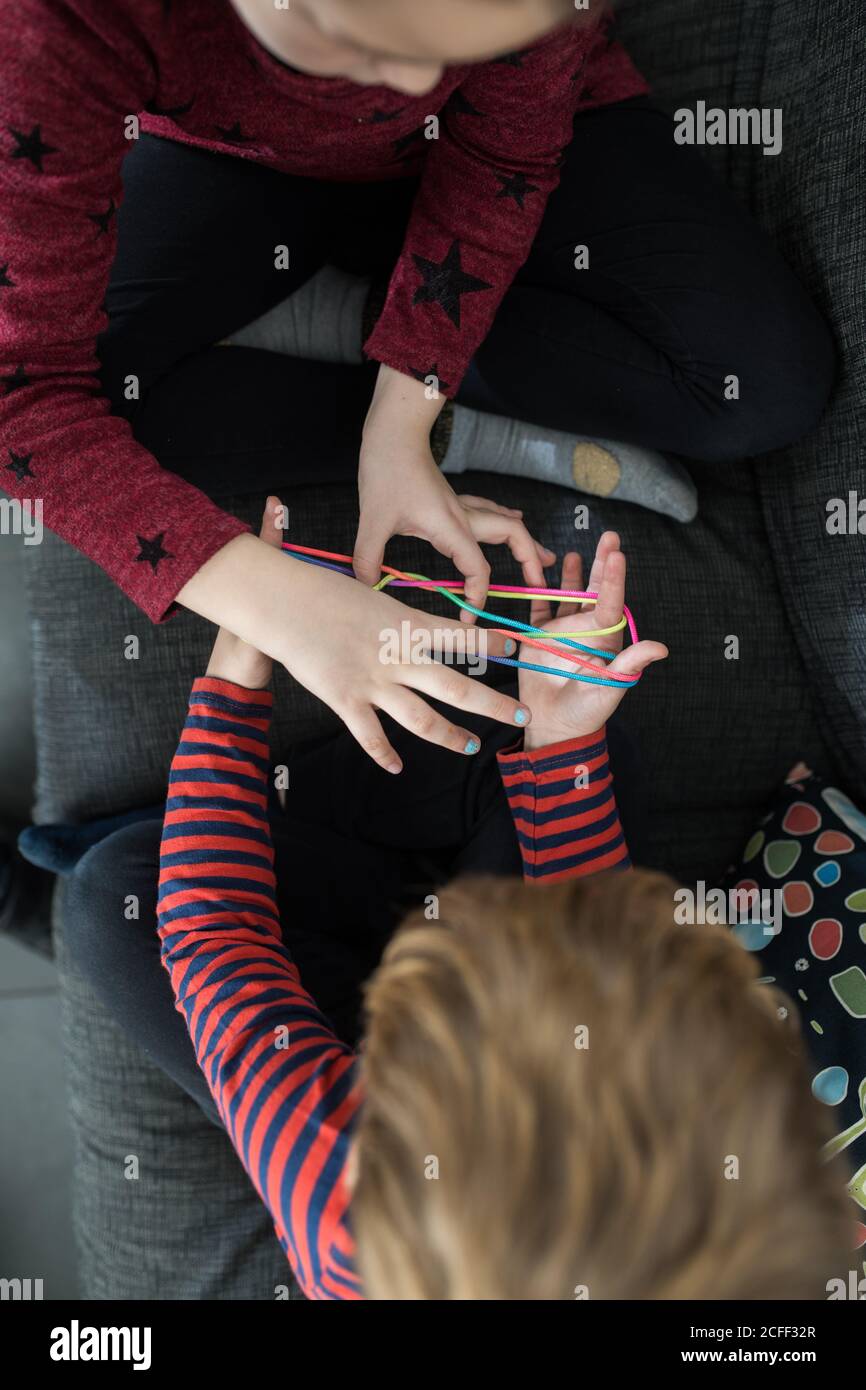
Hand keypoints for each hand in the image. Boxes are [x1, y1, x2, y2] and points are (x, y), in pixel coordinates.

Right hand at [179, 525, 532, 773]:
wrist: (282, 601)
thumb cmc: (319, 590)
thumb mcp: (367, 596)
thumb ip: (390, 615)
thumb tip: (405, 621)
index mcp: (407, 624)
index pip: (462, 635)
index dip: (493, 644)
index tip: (517, 648)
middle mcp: (399, 657)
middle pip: (459, 687)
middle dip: (494, 703)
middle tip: (521, 713)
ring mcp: (375, 682)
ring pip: (424, 719)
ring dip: (451, 736)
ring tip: (472, 747)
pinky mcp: (346, 700)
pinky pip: (371, 736)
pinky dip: (385, 755)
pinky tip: (398, 768)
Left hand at [205, 496, 284, 688]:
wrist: (231, 688)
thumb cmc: (237, 668)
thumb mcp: (250, 651)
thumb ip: (260, 637)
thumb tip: (278, 621)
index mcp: (243, 599)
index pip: (259, 557)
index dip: (268, 531)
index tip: (273, 505)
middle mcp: (249, 598)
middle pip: (266, 559)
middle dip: (272, 534)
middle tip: (276, 507)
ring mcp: (258, 607)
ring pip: (274, 574)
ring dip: (283, 556)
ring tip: (286, 530)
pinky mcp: (266, 619)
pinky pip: (280, 592)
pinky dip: (291, 579)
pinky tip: (304, 575)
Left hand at [355, 366, 553, 618]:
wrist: (393, 433)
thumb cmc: (387, 470)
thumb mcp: (373, 520)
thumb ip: (369, 557)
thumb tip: (366, 587)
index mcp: (451, 526)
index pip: (477, 568)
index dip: (477, 596)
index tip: (468, 618)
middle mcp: (464, 516)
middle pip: (513, 536)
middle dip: (531, 561)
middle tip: (539, 586)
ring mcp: (461, 505)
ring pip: (506, 523)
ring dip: (526, 543)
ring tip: (545, 560)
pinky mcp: (453, 498)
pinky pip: (490, 512)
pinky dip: (507, 521)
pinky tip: (516, 519)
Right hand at [517, 531, 667, 749]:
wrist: (554, 728)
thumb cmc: (587, 713)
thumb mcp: (611, 689)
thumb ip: (630, 665)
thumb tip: (660, 648)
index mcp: (606, 639)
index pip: (610, 602)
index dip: (613, 578)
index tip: (616, 553)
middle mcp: (586, 630)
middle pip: (594, 591)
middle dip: (601, 564)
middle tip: (609, 536)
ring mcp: (562, 632)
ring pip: (568, 595)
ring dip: (572, 574)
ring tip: (575, 552)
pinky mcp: (538, 637)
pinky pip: (538, 609)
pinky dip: (537, 591)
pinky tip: (538, 573)